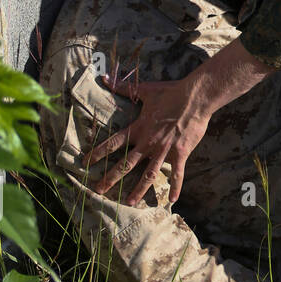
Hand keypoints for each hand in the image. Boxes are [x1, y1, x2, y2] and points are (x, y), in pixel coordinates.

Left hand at [83, 73, 211, 206]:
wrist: (194, 98)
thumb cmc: (170, 93)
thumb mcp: (145, 90)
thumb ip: (123, 88)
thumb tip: (104, 78)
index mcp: (138, 129)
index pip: (113, 143)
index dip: (98, 153)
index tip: (85, 162)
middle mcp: (148, 142)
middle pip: (126, 164)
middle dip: (110, 179)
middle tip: (98, 191)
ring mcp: (163, 150)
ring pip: (148, 175)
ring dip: (138, 190)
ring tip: (129, 203)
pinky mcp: (180, 153)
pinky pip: (176, 174)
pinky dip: (175, 187)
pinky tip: (172, 200)